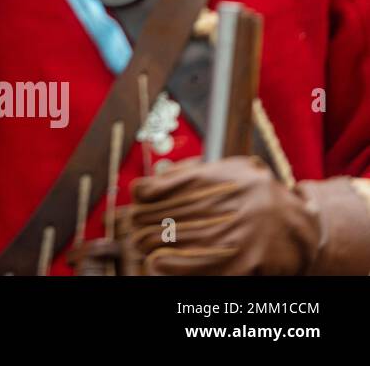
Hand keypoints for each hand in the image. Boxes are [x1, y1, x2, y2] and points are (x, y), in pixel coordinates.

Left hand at [122, 156, 369, 275]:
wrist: (300, 227)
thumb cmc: (257, 196)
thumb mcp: (230, 170)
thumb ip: (190, 172)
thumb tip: (147, 184)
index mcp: (218, 177)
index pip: (157, 188)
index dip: (141, 197)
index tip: (139, 203)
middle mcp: (225, 204)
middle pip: (158, 218)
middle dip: (141, 225)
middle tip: (138, 229)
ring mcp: (233, 235)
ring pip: (169, 242)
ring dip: (149, 245)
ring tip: (145, 246)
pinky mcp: (239, 263)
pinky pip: (190, 267)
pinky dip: (167, 265)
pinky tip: (158, 262)